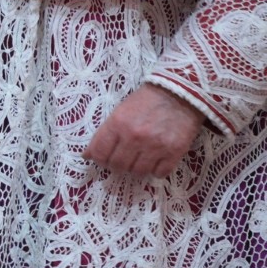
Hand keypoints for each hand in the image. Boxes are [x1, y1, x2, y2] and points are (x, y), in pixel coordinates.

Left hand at [84, 83, 203, 176]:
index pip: (99, 153)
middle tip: (122, 159)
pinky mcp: (174, 152)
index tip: (103, 159)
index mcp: (117, 124)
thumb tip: (88, 155)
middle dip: (116, 165)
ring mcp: (155, 146)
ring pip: (137, 172)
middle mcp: (134, 137)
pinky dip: (155, 170)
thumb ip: (104, 133)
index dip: (98, 159)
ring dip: (136, 168)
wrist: (179, 93)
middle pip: (117, 166)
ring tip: (139, 158)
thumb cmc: (146, 101)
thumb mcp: (120, 111)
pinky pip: (159, 173)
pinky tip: (155, 161)